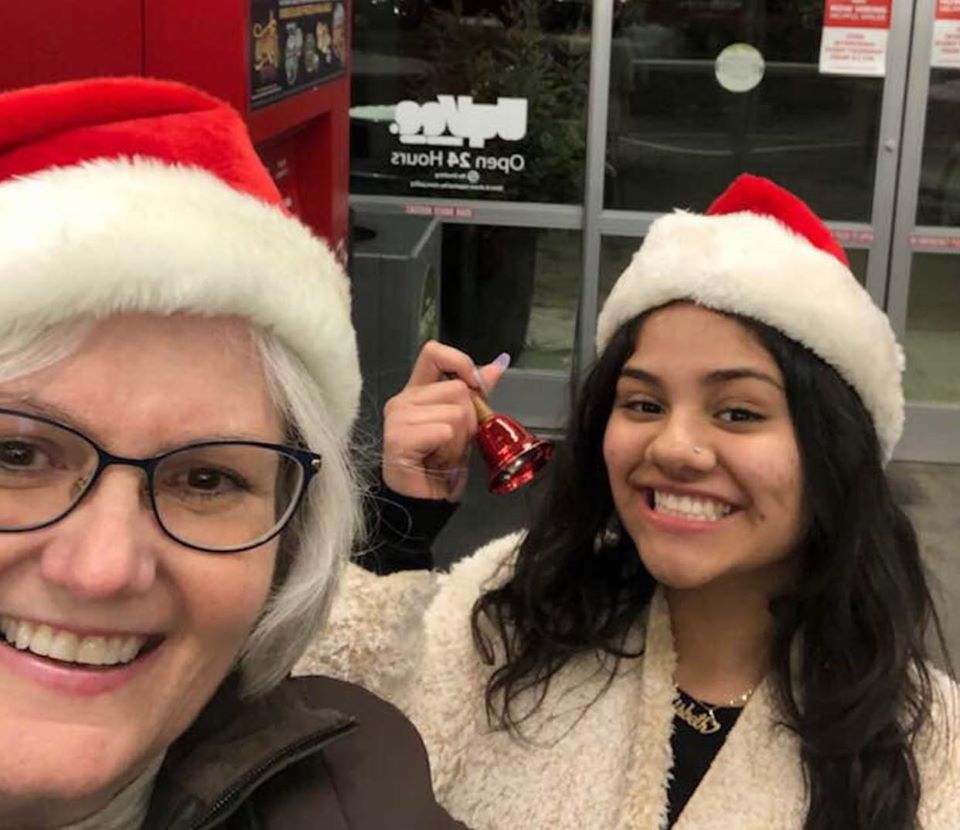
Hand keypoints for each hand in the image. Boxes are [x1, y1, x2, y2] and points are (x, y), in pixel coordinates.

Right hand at [382, 342, 509, 500]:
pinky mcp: (398, 437)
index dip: (460, 362)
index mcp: (416, 392)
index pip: (434, 353)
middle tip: (453, 444)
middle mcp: (403, 400)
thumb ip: (476, 393)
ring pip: (455, 413)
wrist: (423, 500)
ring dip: (459, 441)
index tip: (475, 386)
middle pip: (456, 389)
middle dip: (469, 421)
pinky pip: (445, 431)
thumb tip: (499, 363)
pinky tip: (436, 462)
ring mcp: (397, 417)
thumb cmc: (440, 464)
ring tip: (444, 456)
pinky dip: (449, 451)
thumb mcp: (464, 424)